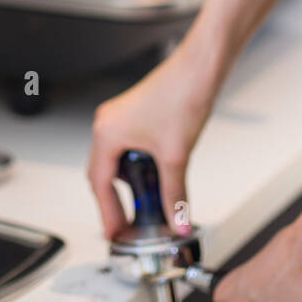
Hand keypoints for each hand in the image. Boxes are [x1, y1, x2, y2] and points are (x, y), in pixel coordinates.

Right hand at [87, 46, 216, 239]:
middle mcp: (109, 123)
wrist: (201, 67)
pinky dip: (139, 168)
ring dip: (131, 184)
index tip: (116, 233)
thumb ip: (175, 194)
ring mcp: (121, 116)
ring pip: (118, 161)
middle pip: (104, 174)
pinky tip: (156, 176)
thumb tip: (177, 219)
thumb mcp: (176, 155)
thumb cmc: (182, 94)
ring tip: (148, 202)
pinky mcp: (136, 114)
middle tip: (129, 224)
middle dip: (117, 201)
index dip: (108, 213)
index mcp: (107, 133)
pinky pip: (129, 149)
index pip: (100, 185)